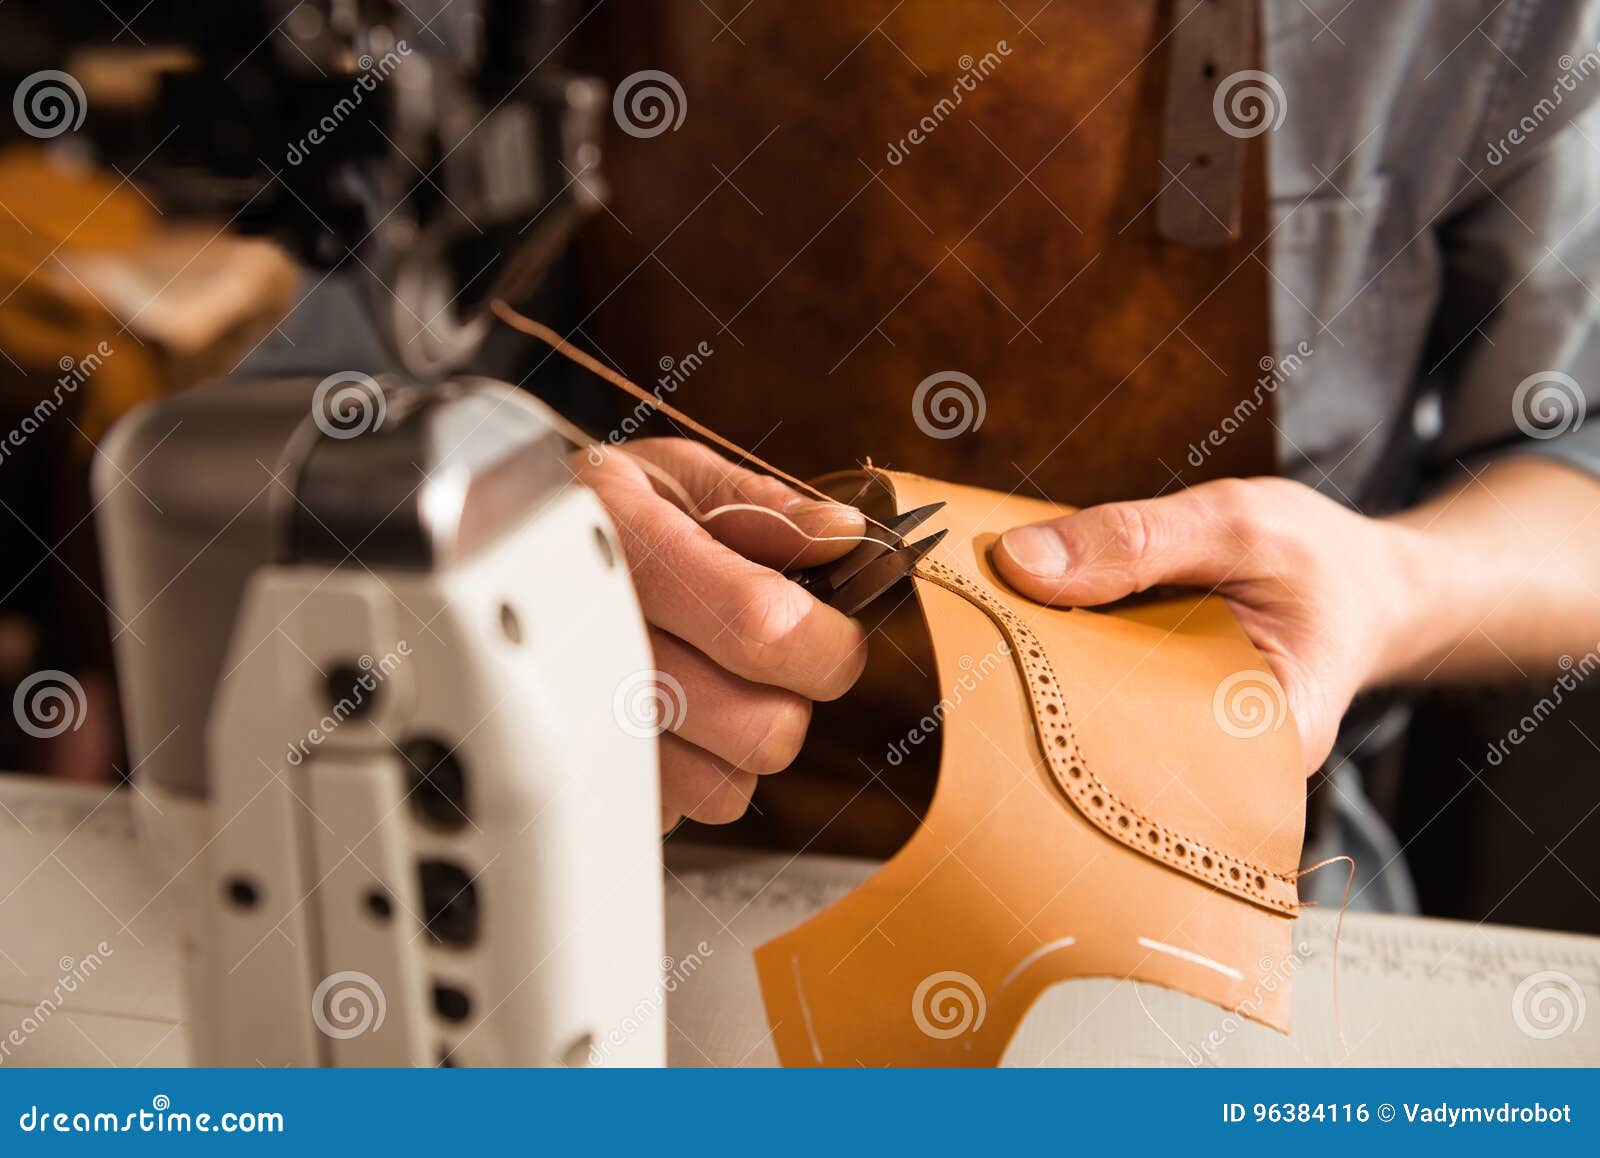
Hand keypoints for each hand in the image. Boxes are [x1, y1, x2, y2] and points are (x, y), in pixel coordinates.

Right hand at [576, 438, 869, 829]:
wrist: (500, 553)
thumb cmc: (606, 512)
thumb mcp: (674, 475)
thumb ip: (764, 506)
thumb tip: (842, 534)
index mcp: (625, 546)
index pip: (760, 625)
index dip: (827, 639)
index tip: (833, 627)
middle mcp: (594, 641)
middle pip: (761, 728)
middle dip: (794, 695)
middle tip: (773, 656)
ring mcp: (579, 721)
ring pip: (729, 786)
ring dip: (745, 739)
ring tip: (717, 679)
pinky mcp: (583, 778)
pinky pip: (685, 810)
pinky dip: (698, 770)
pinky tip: (673, 713)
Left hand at [991, 477, 1433, 772]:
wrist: (1365, 583)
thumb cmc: (1320, 559)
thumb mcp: (1235, 523)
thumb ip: (1135, 539)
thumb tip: (1018, 561)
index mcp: (1268, 742)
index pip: (1146, 748)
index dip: (1069, 709)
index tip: (1002, 664)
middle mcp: (1224, 769)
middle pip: (1110, 742)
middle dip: (1045, 692)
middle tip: (980, 645)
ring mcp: (1188, 749)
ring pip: (1097, 721)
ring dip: (1047, 674)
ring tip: (994, 637)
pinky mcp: (1160, 720)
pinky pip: (1101, 697)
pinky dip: (1067, 659)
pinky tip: (1029, 630)